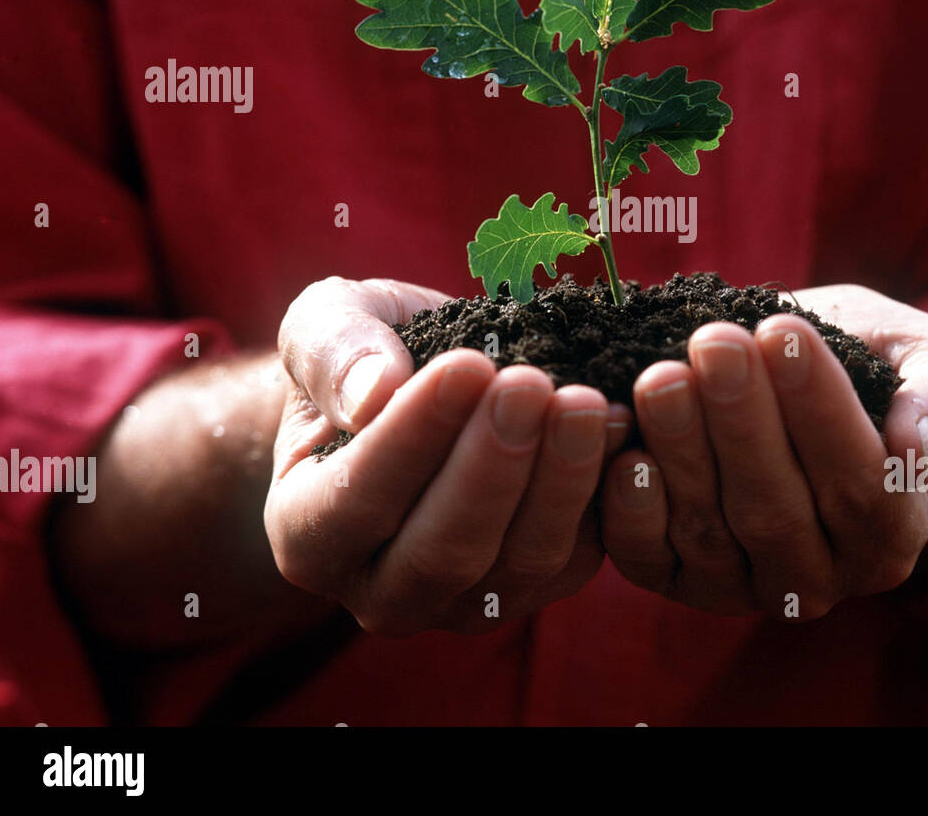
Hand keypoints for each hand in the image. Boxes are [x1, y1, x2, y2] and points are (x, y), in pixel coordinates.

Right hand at [265, 276, 623, 635]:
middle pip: (443, 550)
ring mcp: (461, 602)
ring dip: (560, 480)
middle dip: (493, 465)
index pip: (356, 498)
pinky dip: (602, 495)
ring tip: (587, 402)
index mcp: (306, 532)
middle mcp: (379, 590)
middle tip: (532, 385)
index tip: (467, 366)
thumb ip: (333, 350)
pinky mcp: (533, 588)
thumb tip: (375, 393)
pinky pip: (576, 558)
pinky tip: (621, 428)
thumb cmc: (363, 357)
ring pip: (519, 562)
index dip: (413, 436)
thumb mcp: (326, 324)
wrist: (419, 388)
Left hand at [599, 284, 927, 618]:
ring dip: (682, 451)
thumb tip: (915, 450)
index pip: (865, 484)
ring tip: (662, 374)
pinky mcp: (679, 579)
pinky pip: (652, 559)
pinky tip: (625, 450)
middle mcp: (824, 580)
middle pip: (780, 510)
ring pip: (712, 530)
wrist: (809, 385)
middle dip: (742, 420)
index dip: (821, 411)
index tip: (784, 330)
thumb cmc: (879, 366)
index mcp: (894, 533)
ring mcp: (747, 588)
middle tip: (714, 342)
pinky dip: (632, 512)